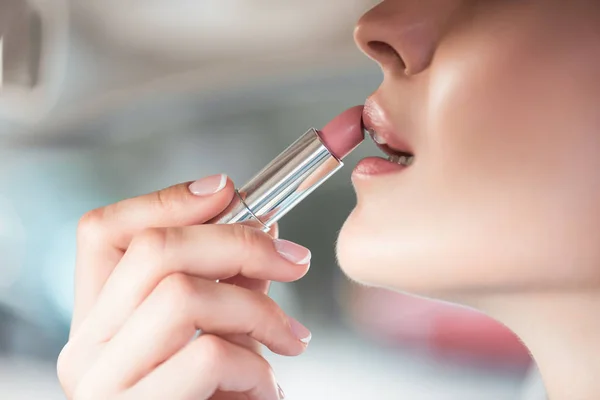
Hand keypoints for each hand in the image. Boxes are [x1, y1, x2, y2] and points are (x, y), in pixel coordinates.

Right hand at [57, 174, 311, 399]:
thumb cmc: (215, 399)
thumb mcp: (215, 330)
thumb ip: (227, 279)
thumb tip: (261, 224)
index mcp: (99, 316)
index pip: (106, 230)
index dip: (168, 198)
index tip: (229, 190)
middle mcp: (87, 346)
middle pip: (155, 250)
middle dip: (240, 242)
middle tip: (294, 258)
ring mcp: (105, 384)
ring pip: (183, 296)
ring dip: (259, 310)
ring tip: (290, 338)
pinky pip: (207, 358)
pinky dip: (256, 365)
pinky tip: (269, 386)